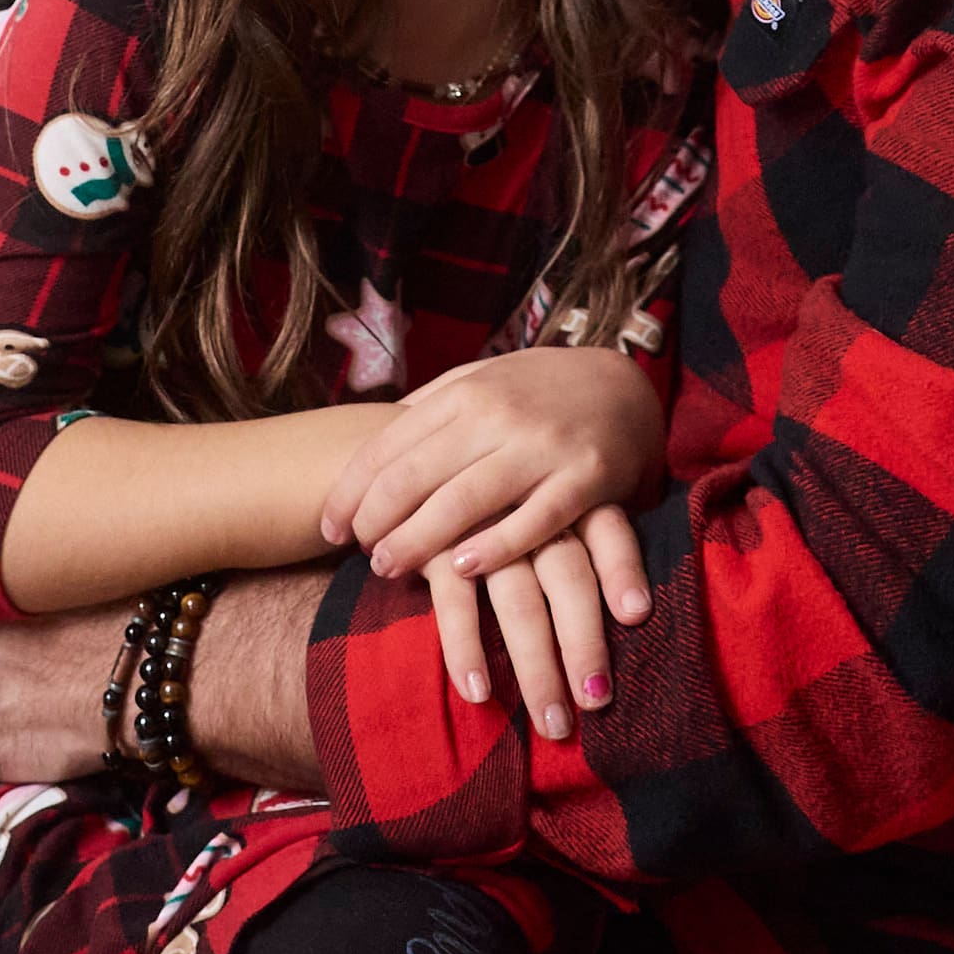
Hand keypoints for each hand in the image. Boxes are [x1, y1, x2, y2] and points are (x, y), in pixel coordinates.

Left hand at [320, 348, 661, 579]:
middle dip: (377, 519)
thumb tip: (372, 444)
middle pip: (417, 474)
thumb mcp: (482, 382)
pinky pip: (533, 520)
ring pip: (465, 500)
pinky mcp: (585, 479)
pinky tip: (460, 570)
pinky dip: (494, 547)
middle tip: (359, 554)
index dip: (352, 490)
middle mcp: (497, 415)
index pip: (390, 444)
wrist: (625, 383)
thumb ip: (433, 409)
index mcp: (465, 392)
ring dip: (418, 540)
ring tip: (386, 569)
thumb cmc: (539, 391)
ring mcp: (541, 447)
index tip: (328, 527)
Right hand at [428, 502, 652, 738]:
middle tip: (596, 703)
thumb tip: (634, 610)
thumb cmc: (494, 499)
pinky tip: (479, 693)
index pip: (607, 529)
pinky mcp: (435, 545)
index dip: (623, 568)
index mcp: (564, 498)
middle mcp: (530, 510)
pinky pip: (456, 604)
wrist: (400, 455)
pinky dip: (467, 649)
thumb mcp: (538, 501)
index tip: (638, 614)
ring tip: (552, 723)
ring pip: (519, 602)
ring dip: (537, 667)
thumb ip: (579, 542)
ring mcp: (481, 528)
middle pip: (568, 577)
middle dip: (584, 642)